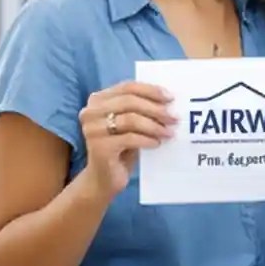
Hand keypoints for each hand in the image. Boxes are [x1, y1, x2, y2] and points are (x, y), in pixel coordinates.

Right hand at [78, 81, 176, 197]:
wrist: (103, 178)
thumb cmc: (120, 147)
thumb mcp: (129, 124)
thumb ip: (140, 108)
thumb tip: (168, 100)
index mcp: (97, 100)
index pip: (128, 87)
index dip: (151, 90)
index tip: (170, 98)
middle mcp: (90, 112)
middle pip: (129, 101)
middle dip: (155, 108)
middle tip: (174, 118)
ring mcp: (92, 129)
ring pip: (130, 119)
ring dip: (154, 125)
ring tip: (168, 132)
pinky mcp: (99, 147)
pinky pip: (129, 138)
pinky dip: (147, 139)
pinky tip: (157, 144)